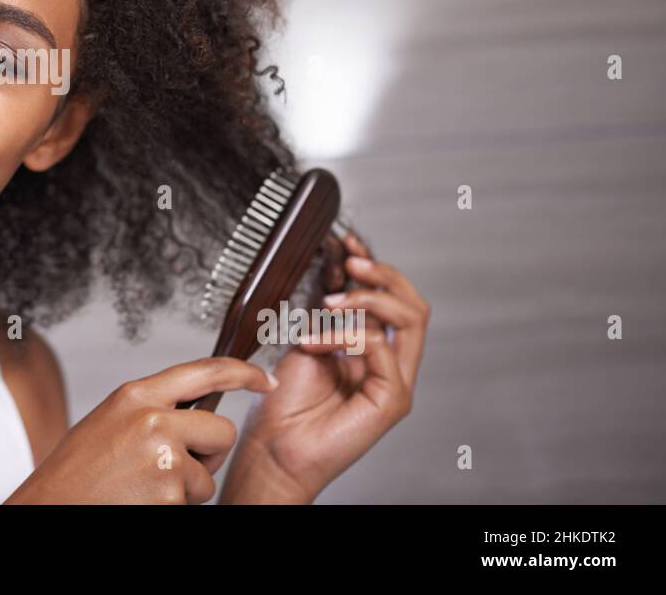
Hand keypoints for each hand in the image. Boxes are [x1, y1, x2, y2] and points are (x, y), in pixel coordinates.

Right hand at [6, 356, 278, 503]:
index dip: (242, 373)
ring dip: (187, 488)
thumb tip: (194, 412)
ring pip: (209, 474)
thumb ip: (150, 410)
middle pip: (221, 430)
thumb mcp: (109, 422)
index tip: (262, 379)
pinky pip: (194, 500)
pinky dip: (174, 507)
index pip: (203, 371)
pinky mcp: (169, 489)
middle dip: (209, 454)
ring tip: (144, 488)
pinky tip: (141, 501)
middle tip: (173, 469)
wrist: (49, 505)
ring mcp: (162, 454)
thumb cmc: (76, 473)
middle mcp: (152, 417)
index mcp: (135, 395)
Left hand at [225, 232, 429, 501]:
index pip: (393, 300)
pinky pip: (380, 348)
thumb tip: (337, 269)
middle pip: (415, 305)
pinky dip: (344, 335)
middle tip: (352, 261)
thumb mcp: (307, 339)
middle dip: (383, 273)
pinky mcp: (393, 400)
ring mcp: (395, 382)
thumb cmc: (284, 402)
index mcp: (373, 350)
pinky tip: (315, 343)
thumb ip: (328, 312)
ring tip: (329, 305)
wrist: (274, 446)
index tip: (348, 242)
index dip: (375, 266)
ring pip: (410, 318)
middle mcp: (390, 365)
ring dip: (366, 300)